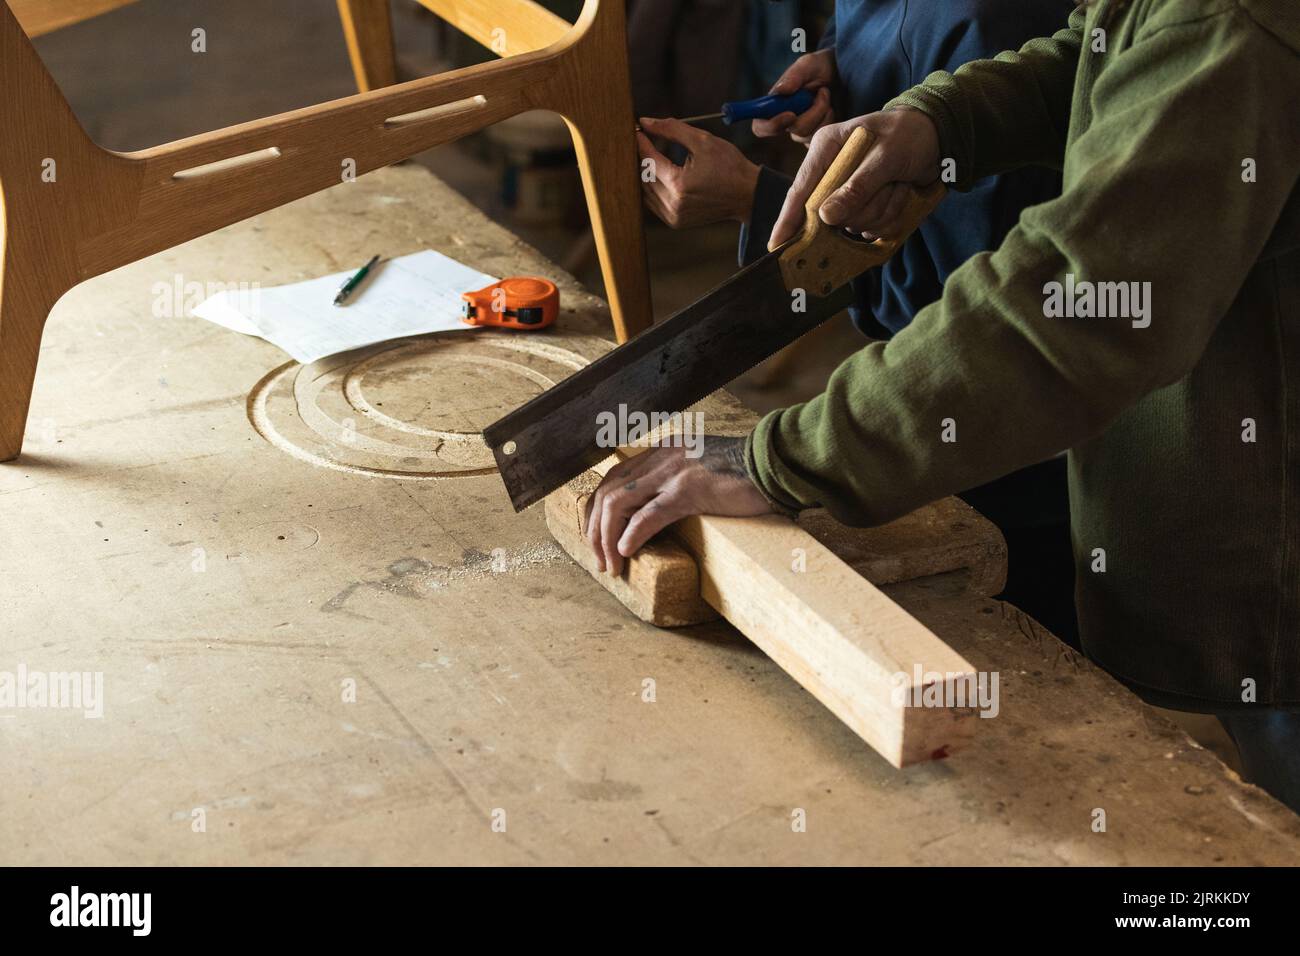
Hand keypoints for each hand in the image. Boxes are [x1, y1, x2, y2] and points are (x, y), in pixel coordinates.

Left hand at [585, 437, 773, 575]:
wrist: (777, 461)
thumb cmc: (747, 472)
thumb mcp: (704, 469)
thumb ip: (681, 481)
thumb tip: (663, 512)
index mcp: (663, 451)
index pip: (613, 479)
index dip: (596, 511)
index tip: (597, 539)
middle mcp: (661, 457)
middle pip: (607, 492)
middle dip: (595, 530)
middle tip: (600, 561)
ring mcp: (674, 472)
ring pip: (619, 504)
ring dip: (607, 538)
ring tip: (611, 565)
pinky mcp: (689, 490)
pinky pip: (649, 515)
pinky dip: (632, 535)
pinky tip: (626, 552)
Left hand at [636, 118, 760, 226]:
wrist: (748, 195)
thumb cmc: (729, 166)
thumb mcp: (703, 141)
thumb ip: (672, 129)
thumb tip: (645, 122)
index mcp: (679, 184)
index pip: (648, 159)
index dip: (641, 142)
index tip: (637, 130)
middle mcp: (673, 204)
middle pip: (643, 176)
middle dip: (641, 157)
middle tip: (642, 140)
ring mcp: (673, 216)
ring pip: (644, 191)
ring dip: (645, 173)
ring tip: (650, 155)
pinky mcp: (675, 222)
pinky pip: (653, 203)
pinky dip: (652, 188)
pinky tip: (659, 175)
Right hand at [752, 49, 836, 142]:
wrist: (843, 72)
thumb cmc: (821, 66)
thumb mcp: (808, 64)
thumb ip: (794, 76)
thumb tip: (780, 91)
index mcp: (776, 105)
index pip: (760, 126)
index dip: (770, 126)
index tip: (791, 115)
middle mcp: (787, 121)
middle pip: (794, 131)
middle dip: (813, 113)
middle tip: (824, 91)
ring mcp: (804, 131)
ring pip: (811, 136)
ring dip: (824, 113)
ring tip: (828, 94)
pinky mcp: (819, 136)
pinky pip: (822, 138)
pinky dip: (831, 121)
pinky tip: (832, 107)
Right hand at [768, 109, 941, 248]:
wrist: (940, 136)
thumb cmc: (911, 134)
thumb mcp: (886, 156)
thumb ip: (857, 186)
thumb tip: (825, 217)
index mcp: (826, 149)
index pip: (800, 190)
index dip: (787, 220)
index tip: (776, 246)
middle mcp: (832, 171)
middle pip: (830, 215)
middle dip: (864, 207)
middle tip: (889, 185)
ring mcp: (848, 190)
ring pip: (854, 223)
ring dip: (882, 209)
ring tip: (898, 184)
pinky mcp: (865, 203)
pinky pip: (870, 226)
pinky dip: (890, 214)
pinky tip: (900, 192)